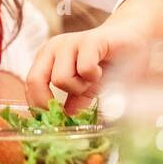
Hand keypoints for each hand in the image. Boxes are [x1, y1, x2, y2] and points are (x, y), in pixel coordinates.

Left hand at [24, 25, 145, 115]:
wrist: (132, 41)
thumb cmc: (106, 65)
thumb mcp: (86, 88)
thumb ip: (73, 102)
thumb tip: (62, 122)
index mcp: (47, 58)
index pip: (30, 84)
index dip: (39, 106)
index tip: (55, 121)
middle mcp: (53, 48)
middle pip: (34, 80)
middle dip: (49, 101)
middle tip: (69, 110)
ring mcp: (70, 42)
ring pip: (60, 79)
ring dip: (79, 88)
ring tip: (92, 80)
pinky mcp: (90, 40)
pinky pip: (84, 69)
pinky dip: (94, 77)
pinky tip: (102, 70)